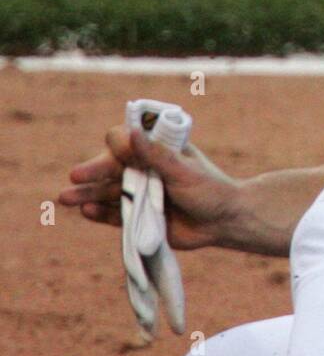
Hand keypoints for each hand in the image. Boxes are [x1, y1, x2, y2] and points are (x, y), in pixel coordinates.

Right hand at [58, 125, 239, 250]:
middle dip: (92, 171)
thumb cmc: (210, 190)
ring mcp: (138, 193)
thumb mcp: (184, 170)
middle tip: (75, 176)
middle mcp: (142, 170)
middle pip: (110, 167)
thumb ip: (157, 155)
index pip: (126, 141)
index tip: (118, 151)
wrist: (224, 223)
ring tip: (66, 198)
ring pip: (107, 192)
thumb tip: (132, 132)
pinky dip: (100, 214)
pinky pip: (114, 215)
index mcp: (155, 151)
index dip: (119, 145)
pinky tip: (86, 212)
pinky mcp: (137, 217)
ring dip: (87, 194)